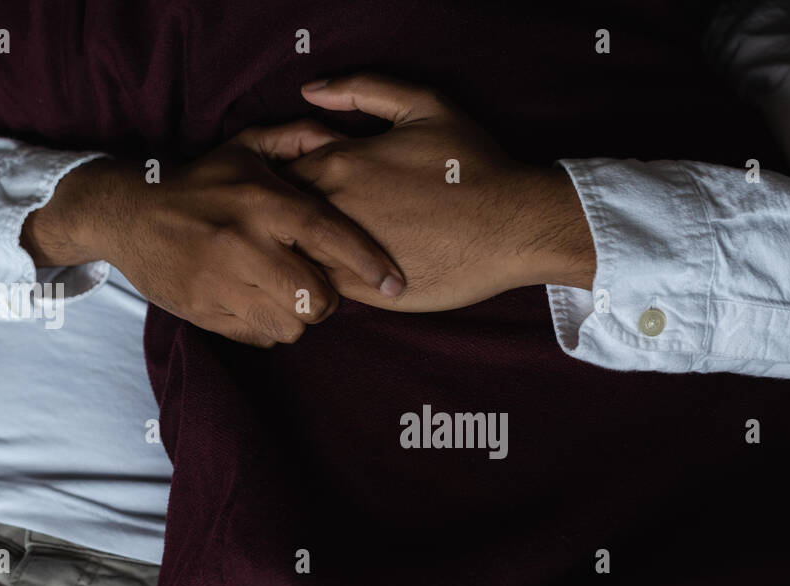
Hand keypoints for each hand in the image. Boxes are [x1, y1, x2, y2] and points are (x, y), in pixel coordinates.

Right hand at [23, 120, 405, 345]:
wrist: (127, 215)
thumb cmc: (200, 183)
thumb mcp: (245, 150)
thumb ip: (296, 140)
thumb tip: (341, 136)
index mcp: (262, 201)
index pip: (328, 235)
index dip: (367, 261)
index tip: (395, 282)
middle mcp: (244, 243)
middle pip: (317, 297)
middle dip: (327, 298)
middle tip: (317, 286)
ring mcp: (222, 283)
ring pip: (292, 326)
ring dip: (297, 317)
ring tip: (283, 295)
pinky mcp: (205, 312)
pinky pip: (260, 337)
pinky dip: (267, 328)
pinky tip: (256, 303)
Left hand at [282, 74, 595, 312]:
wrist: (513, 226)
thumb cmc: (473, 165)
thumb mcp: (424, 105)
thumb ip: (362, 90)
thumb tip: (311, 91)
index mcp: (338, 163)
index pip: (276, 171)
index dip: (280, 178)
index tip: (296, 185)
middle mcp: (333, 209)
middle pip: (276, 217)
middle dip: (277, 218)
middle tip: (292, 222)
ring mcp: (345, 254)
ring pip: (292, 257)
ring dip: (294, 253)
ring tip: (309, 251)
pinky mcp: (364, 292)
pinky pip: (320, 288)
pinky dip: (317, 282)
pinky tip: (336, 272)